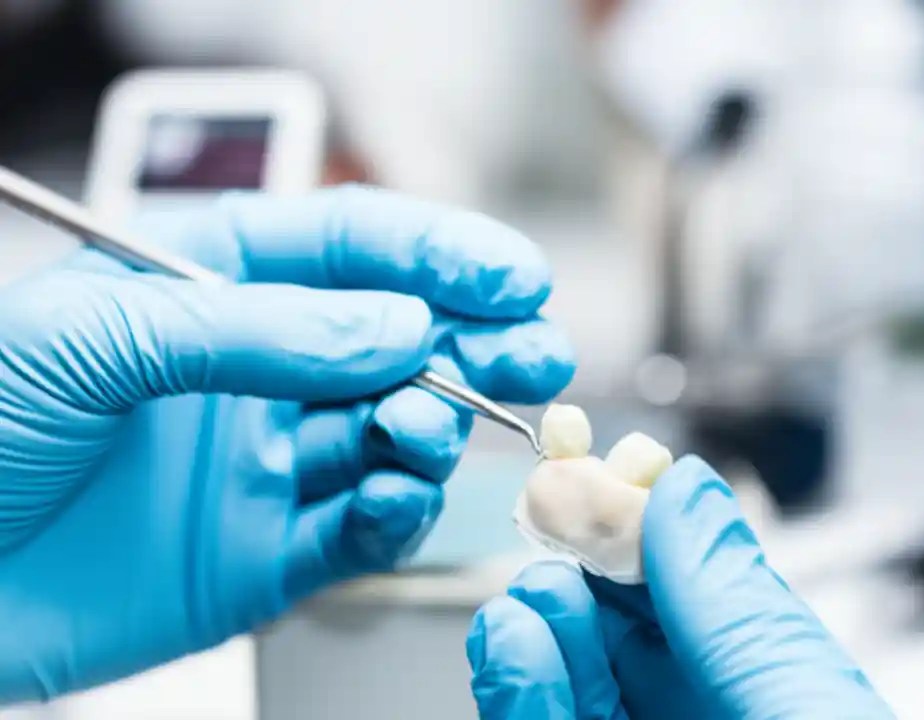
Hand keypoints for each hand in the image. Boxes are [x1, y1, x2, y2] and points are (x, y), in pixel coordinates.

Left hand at [0, 187, 574, 703]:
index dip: (437, 252)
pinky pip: (361, 527)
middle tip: (529, 350)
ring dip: (431, 424)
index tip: (506, 275)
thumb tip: (393, 329)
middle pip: (394, 339)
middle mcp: (251, 372)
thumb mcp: (98, 337)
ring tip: (427, 425)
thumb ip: (260, 331)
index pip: (348, 248)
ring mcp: (264, 465)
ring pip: (390, 433)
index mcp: (208, 288)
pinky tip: (394, 495)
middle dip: (472, 338)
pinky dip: (395, 511)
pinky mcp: (268, 555)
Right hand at [467, 457, 895, 718]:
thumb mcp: (793, 688)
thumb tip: (684, 488)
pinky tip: (515, 643)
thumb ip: (729, 598)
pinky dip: (517, 686)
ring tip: (536, 589)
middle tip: (550, 517)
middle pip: (608, 620)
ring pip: (562, 672)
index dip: (637, 514)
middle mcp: (693, 704)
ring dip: (534, 621)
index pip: (683, 579)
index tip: (598, 457)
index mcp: (761, 672)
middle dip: (571, 561)